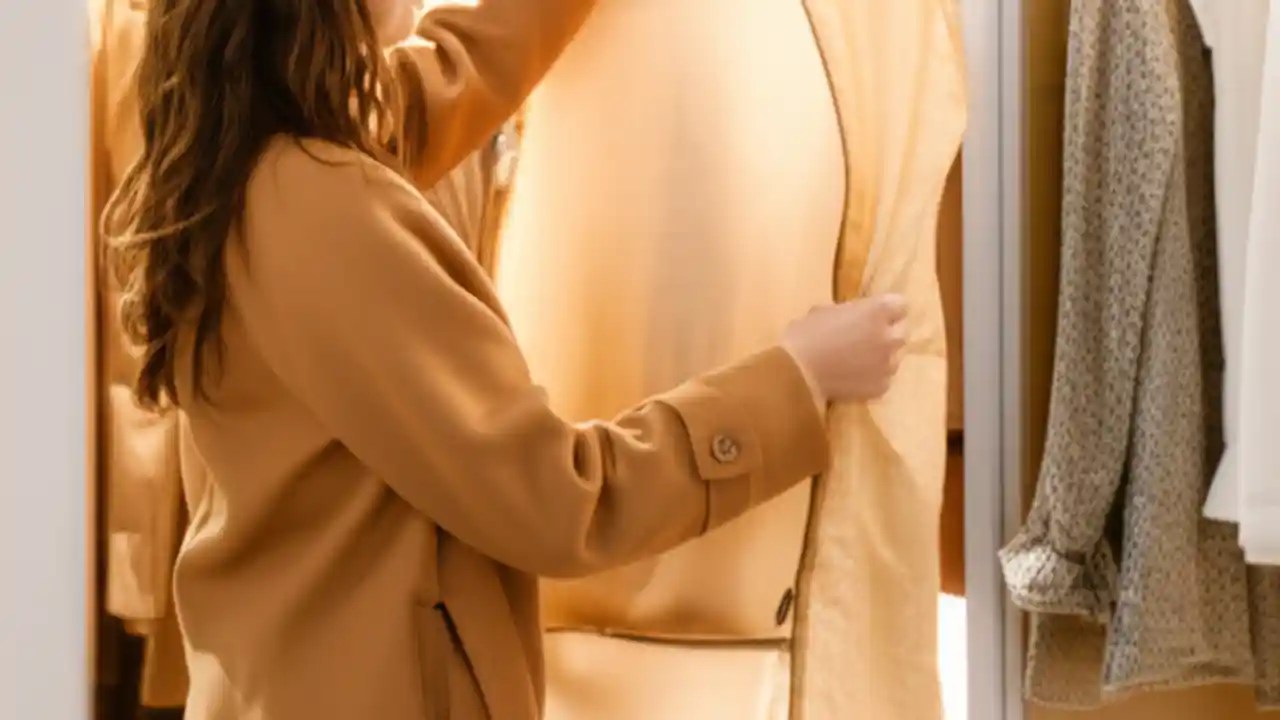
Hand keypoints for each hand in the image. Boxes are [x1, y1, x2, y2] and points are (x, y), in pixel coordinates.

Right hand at [781, 294, 907, 404]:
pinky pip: (883, 379)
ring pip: (894, 357)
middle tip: (867, 338)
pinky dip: (872, 378)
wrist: (797, 373)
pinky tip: (854, 378)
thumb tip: (853, 317)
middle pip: (902, 331)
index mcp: (878, 310)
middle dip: (887, 332)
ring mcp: (888, 364)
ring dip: (882, 357)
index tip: (874, 315)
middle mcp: (890, 336)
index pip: (901, 305)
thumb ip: (850, 312)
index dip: (887, 310)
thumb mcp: (825, 311)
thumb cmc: (806, 335)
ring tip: (859, 361)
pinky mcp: (882, 387)